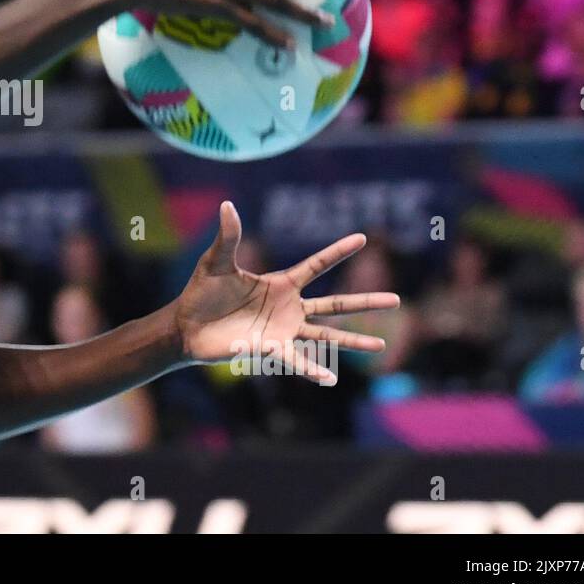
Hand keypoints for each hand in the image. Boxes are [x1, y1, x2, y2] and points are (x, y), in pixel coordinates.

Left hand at [172, 202, 398, 384]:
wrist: (186, 326)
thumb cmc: (201, 292)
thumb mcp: (216, 261)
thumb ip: (228, 236)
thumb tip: (227, 205)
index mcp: (280, 283)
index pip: (316, 264)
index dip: (338, 252)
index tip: (363, 238)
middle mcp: (289, 307)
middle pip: (335, 304)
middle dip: (365, 302)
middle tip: (397, 299)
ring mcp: (283, 330)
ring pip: (326, 335)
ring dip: (353, 341)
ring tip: (381, 344)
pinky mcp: (270, 349)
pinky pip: (296, 360)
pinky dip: (312, 369)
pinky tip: (330, 379)